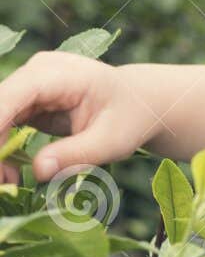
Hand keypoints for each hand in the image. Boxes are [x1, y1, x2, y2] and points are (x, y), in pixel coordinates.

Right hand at [0, 52, 159, 185]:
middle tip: (2, 183)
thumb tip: (39, 171)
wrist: (140, 104)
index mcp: (59, 74)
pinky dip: (5, 150)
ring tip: (7, 183)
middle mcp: (37, 73)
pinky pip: (5, 125)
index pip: (15, 93)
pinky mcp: (29, 102)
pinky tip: (11, 175)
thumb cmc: (130, 117)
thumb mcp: (111, 141)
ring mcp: (30, 86)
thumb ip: (76, 155)